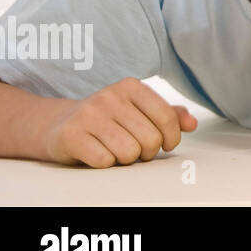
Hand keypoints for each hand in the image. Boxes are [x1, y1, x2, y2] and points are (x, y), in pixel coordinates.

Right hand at [41, 77, 197, 167]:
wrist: (58, 124)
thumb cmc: (107, 119)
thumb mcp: (138, 110)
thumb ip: (168, 115)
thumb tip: (192, 123)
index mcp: (131, 86)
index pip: (167, 116)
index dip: (172, 137)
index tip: (166, 145)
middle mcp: (109, 96)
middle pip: (150, 139)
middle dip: (147, 152)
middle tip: (136, 151)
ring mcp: (88, 115)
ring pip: (129, 152)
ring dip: (126, 160)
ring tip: (117, 151)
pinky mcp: (71, 135)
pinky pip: (105, 161)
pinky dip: (106, 164)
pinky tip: (98, 153)